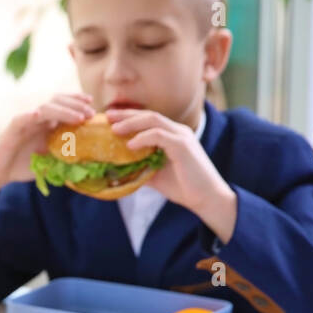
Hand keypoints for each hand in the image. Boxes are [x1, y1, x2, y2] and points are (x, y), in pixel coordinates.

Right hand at [0, 93, 93, 221]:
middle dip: (76, 105)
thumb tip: (88, 164)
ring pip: (45, 107)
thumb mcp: (49, 162)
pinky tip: (41, 115)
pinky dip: (31, 115)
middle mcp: (37, 118)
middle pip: (57, 101)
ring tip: (78, 118)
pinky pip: (23, 118)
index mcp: (46, 123)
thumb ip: (64, 159)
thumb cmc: (22, 165)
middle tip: (90, 113)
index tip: (92, 107)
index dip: (78, 102)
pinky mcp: (12, 128)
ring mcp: (25, 121)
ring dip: (63, 110)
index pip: (64, 105)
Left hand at [107, 108, 238, 242]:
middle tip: (107, 116)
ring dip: (131, 123)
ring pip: (153, 120)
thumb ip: (141, 167)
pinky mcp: (183, 145)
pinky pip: (159, 135)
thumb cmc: (184, 187)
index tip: (110, 120)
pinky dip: (143, 138)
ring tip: (114, 129)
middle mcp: (178, 131)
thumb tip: (119, 169)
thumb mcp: (156, 175)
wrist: (206, 198)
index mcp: (173, 135)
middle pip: (148, 115)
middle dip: (126, 114)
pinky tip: (130, 144)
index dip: (129, 117)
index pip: (148, 120)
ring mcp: (181, 136)